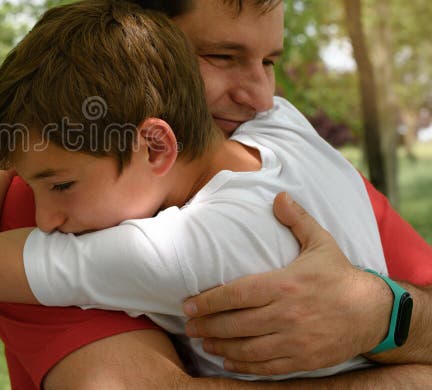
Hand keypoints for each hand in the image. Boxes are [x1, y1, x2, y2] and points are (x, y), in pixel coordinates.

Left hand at [181, 192, 390, 374]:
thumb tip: (279, 195)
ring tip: (204, 342)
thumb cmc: (341, 276)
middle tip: (188, 325)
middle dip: (206, 326)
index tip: (188, 304)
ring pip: (247, 348)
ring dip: (220, 347)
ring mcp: (294, 340)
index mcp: (284, 284)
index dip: (208, 301)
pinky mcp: (303, 359)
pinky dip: (243, 367)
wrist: (375, 313)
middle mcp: (286, 314)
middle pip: (235, 324)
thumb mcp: (321, 243)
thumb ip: (297, 220)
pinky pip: (266, 367)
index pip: (236, 294)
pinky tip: (228, 361)